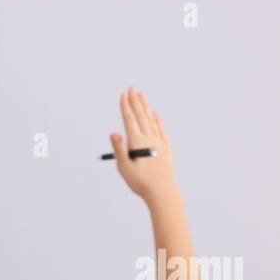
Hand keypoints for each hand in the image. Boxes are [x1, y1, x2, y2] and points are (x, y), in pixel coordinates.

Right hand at [110, 88, 177, 203]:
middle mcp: (149, 138)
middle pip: (141, 116)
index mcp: (138, 142)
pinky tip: (154, 114)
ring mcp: (159, 142)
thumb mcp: (124, 168)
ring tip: (141, 95)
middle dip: (135, 101)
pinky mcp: (165, 147)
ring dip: (145, 106)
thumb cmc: (140, 182)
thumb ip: (119, 149)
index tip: (122, 95)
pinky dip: (157, 119)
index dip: (125, 106)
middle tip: (132, 88)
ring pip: (151, 119)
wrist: (162, 191)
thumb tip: (114, 133)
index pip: (130, 120)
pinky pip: (161, 128)